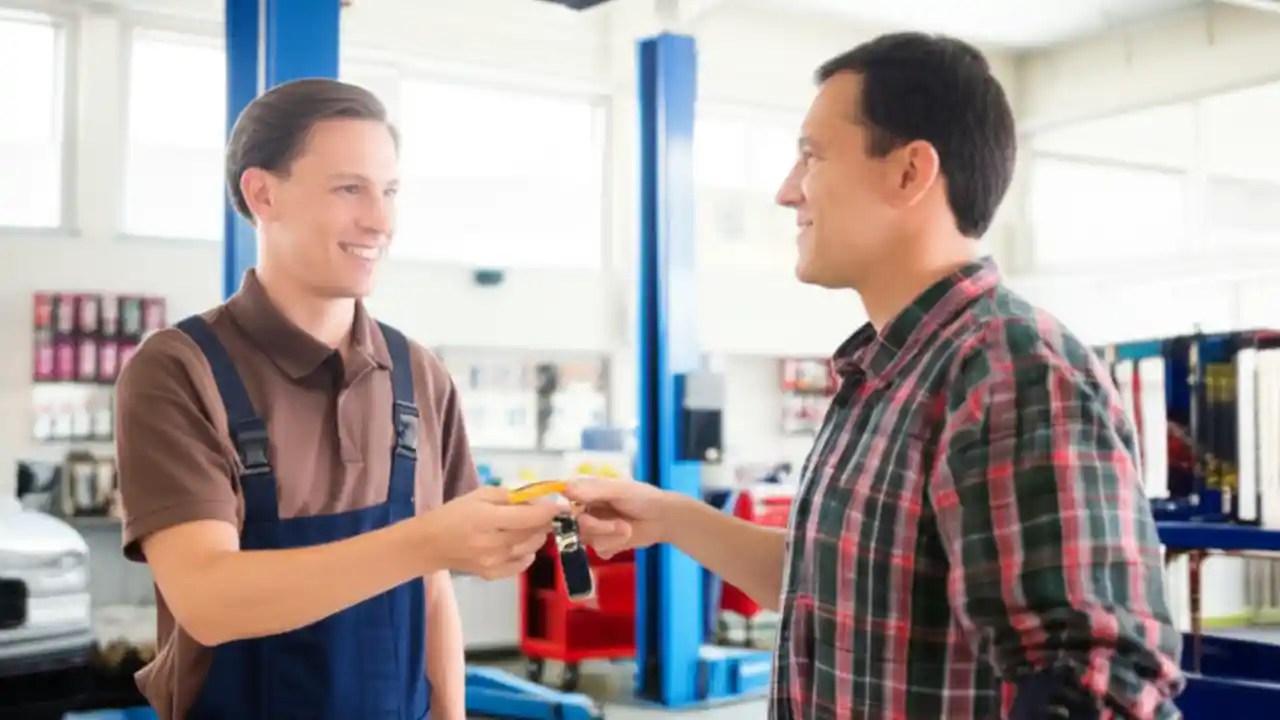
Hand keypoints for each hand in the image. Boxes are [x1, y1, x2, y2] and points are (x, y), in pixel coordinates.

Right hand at [416, 486, 561, 578]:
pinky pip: (520, 565)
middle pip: (532, 533)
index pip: (529, 517)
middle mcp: (492, 543)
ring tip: (531, 527)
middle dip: (545, 523)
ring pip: (530, 549)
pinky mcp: (491, 574)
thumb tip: (537, 499)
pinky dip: (527, 554)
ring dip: (537, 536)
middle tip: (546, 514)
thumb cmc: (454, 514)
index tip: (563, 506)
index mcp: (487, 519)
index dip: (550, 512)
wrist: (430, 544)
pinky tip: (522, 545)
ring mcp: (492, 562)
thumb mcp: (479, 495)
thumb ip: (509, 496)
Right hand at [562, 477, 670, 558]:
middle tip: (621, 525)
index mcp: (585, 494)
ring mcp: (594, 530)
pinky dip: (615, 546)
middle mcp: (585, 512)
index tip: (577, 518)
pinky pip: (599, 551)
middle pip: (575, 527)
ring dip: (611, 537)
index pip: (562, 505)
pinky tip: (626, 539)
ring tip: (628, 529)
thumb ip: (593, 490)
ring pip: (588, 540)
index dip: (565, 514)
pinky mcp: (603, 545)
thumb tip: (565, 488)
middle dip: (599, 527)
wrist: (664, 518)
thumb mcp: (619, 489)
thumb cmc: (642, 497)